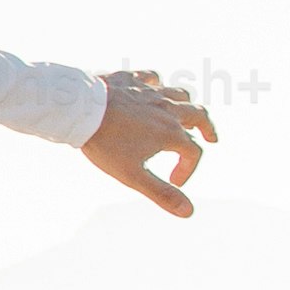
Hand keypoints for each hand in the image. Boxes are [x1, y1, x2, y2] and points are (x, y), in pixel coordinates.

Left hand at [83, 69, 215, 217]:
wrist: (79, 109)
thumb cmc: (105, 144)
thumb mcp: (132, 175)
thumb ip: (161, 193)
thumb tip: (189, 212)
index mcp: (170, 132)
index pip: (193, 152)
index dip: (188, 170)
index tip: (174, 182)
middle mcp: (166, 109)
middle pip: (199, 115)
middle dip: (207, 128)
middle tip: (211, 139)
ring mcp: (150, 91)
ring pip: (180, 94)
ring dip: (187, 106)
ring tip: (186, 116)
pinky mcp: (131, 78)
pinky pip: (152, 77)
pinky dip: (157, 84)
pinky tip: (152, 90)